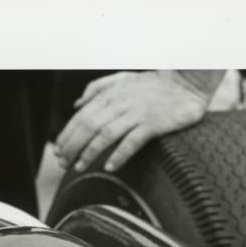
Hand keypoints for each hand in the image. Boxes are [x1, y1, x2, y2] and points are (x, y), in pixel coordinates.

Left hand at [54, 70, 213, 172]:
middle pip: (89, 126)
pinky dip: (120, 154)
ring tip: (79, 167)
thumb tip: (77, 104)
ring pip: (105, 134)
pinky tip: (110, 166)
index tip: (58, 151)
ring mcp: (137, 113)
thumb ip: (98, 89)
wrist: (187, 83)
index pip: (81, 116)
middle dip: (73, 146)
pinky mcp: (153, 123)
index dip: (67, 134)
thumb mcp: (122, 79)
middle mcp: (120, 103)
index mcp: (110, 94)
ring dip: (90, 151)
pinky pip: (132, 140)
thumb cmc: (155, 84)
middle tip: (63, 163)